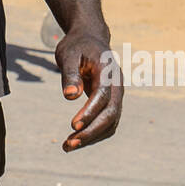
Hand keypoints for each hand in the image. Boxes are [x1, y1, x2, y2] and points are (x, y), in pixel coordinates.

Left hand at [56, 29, 122, 151]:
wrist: (90, 39)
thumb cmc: (76, 46)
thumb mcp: (68, 54)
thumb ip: (70, 74)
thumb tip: (70, 96)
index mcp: (107, 71)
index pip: (102, 96)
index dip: (89, 112)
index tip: (72, 126)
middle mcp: (117, 85)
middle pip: (110, 114)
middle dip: (91, 131)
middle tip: (69, 143)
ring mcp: (117, 95)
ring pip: (111, 122)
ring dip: (92, 136)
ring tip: (67, 146)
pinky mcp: (112, 102)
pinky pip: (108, 123)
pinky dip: (94, 133)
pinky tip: (76, 140)